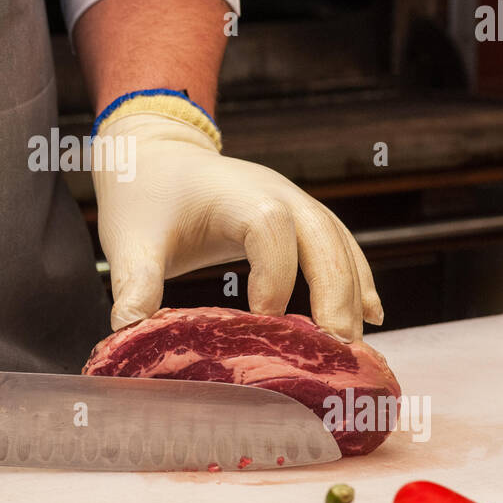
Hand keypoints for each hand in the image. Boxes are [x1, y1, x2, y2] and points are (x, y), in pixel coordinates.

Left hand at [93, 113, 381, 340]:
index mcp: (233, 194)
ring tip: (352, 348)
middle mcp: (275, 193)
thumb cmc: (143, 195)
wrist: (155, 153)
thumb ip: (134, 286)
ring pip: (339, 243)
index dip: (275, 272)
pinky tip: (373, 316)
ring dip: (351, 293)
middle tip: (335, 349)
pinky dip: (358, 279)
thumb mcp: (129, 242)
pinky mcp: (298, 218)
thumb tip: (128, 336)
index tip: (263, 320)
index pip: (269, 227)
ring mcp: (293, 202)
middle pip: (321, 235)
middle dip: (334, 292)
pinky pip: (341, 245)